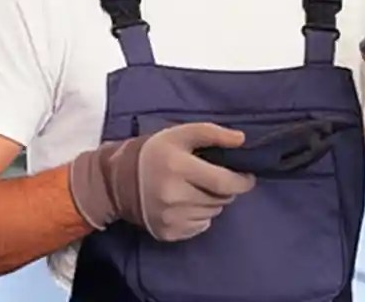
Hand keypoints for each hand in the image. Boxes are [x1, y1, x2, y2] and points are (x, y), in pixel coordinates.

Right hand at [69, 123, 255, 241]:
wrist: (117, 181)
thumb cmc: (154, 152)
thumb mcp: (179, 134)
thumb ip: (211, 133)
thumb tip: (242, 140)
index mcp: (178, 167)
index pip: (224, 183)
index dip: (242, 181)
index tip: (247, 177)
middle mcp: (174, 196)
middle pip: (221, 199)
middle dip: (224, 189)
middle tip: (213, 179)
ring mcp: (171, 218)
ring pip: (212, 213)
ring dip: (211, 202)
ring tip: (195, 190)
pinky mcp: (168, 233)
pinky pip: (200, 226)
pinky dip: (199, 215)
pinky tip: (185, 203)